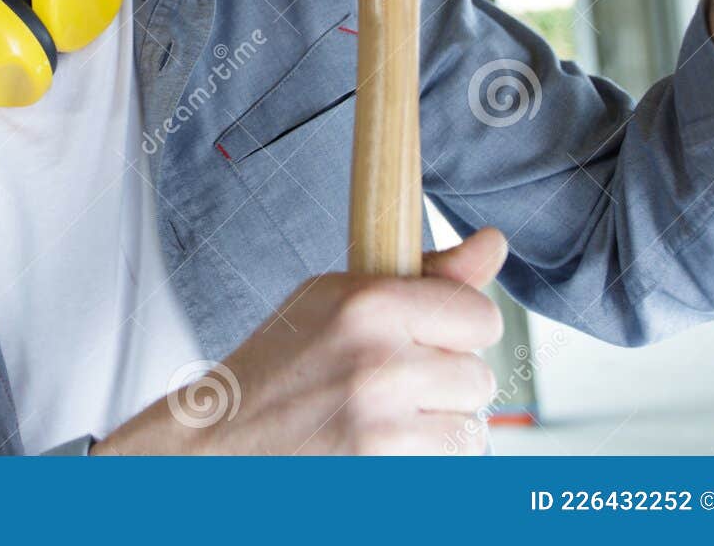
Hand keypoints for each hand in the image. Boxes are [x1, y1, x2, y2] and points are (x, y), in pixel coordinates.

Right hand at [92, 227, 507, 454]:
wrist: (220, 439)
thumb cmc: (280, 364)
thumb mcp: (338, 298)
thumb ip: (426, 276)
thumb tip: (494, 242)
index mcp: (369, 303)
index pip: (481, 317)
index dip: (460, 329)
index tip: (427, 337)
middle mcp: (379, 360)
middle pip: (479, 378)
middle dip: (446, 384)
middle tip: (392, 382)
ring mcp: (381, 422)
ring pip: (471, 429)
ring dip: (438, 427)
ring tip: (385, 416)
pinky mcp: (383, 471)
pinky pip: (449, 466)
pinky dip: (424, 461)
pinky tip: (382, 447)